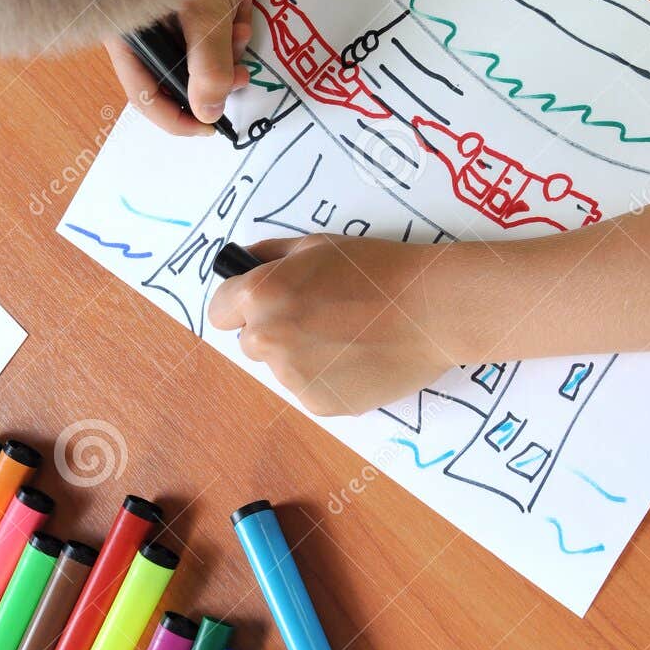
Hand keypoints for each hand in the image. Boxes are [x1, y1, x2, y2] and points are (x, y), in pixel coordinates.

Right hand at [104, 0, 253, 135]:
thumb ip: (208, 67)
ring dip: (224, 44)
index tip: (211, 129)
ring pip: (194, 47)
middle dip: (212, 74)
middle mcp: (138, 19)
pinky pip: (205, 20)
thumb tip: (209, 113)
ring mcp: (161, 3)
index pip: (142, 92)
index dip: (177, 118)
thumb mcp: (205, 11)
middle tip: (241, 74)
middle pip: (174, 71)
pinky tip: (239, 0)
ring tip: (240, 24)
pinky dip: (225, 18)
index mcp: (126, 29)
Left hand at [207, 234, 472, 415]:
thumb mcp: (317, 245)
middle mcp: (267, 339)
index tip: (263, 302)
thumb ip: (270, 256)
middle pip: (249, 342)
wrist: (431, 310)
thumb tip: (244, 264)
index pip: (218, 312)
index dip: (240, 305)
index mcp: (260, 296)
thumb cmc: (378, 270)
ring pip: (281, 368)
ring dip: (302, 355)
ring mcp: (292, 377)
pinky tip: (358, 356)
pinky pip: (310, 389)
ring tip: (347, 335)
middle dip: (274, 330)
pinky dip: (327, 377)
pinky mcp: (319, 404)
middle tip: (319, 315)